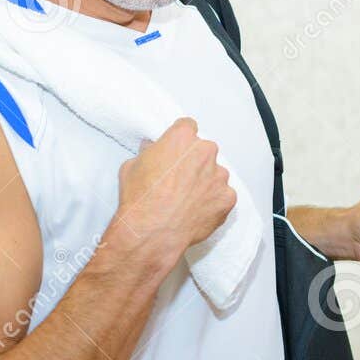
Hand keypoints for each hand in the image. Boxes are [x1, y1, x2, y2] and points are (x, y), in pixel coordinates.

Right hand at [108, 117, 235, 271]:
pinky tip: (196, 211)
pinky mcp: (227, 197)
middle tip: (179, 180)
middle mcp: (205, 152)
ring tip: (187, 200)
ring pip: (215, 174)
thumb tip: (153, 151)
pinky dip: (213, 202)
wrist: (152, 231)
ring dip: (205, 182)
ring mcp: (220, 175)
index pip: (188, 127)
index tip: (177, 151)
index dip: (181, 140)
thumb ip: (150, 153)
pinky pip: (223, 195)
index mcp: (182, 138)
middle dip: (194, 162)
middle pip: (204, 151)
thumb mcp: (132, 165)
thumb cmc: (140, 198)